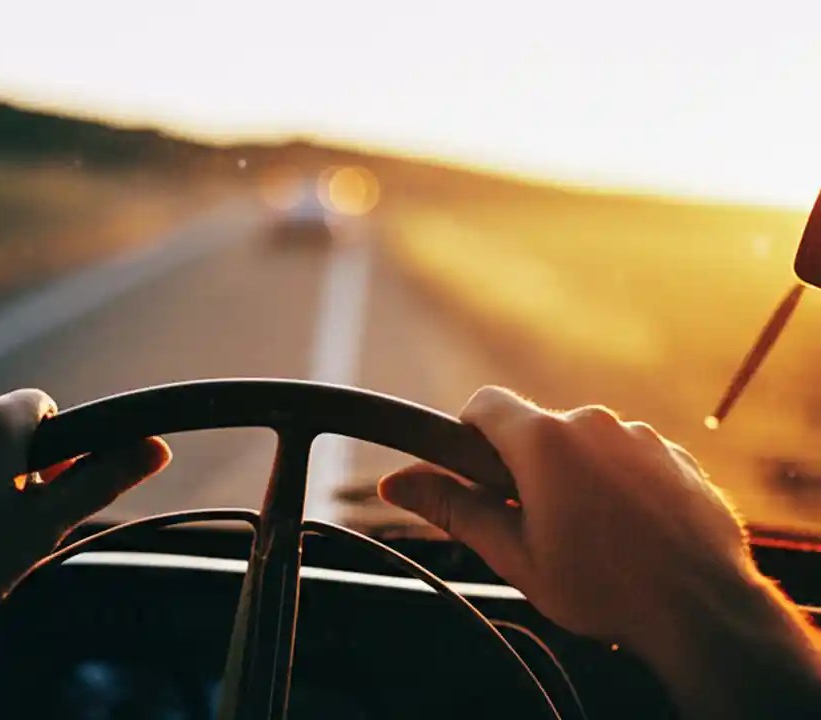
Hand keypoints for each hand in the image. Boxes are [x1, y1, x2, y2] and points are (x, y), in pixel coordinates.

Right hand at [377, 387, 820, 717]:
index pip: (484, 404)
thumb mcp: (513, 554)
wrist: (703, 608)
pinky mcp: (676, 456)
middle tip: (533, 525)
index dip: (469, 436)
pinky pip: (629, 458)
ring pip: (586, 445)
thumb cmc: (602, 586)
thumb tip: (396, 482)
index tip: (476, 476)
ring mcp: (641, 436)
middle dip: (526, 468)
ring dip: (576, 477)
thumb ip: (453, 508)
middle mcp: (593, 423)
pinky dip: (619, 485)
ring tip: (590, 537)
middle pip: (537, 428)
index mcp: (544, 440)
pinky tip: (628, 533)